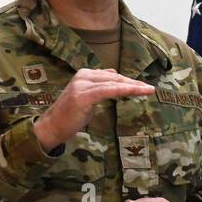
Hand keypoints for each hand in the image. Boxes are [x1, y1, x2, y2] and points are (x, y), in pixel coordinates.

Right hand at [33, 68, 154, 151]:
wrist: (52, 126)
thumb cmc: (70, 115)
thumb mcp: (87, 97)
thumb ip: (100, 86)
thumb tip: (114, 75)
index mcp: (85, 74)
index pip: (112, 76)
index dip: (129, 81)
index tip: (144, 86)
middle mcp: (84, 76)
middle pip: (115, 78)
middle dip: (134, 83)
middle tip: (150, 88)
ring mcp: (83, 84)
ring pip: (114, 83)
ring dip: (133, 86)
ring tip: (148, 90)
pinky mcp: (84, 95)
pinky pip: (109, 91)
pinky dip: (124, 90)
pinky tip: (136, 91)